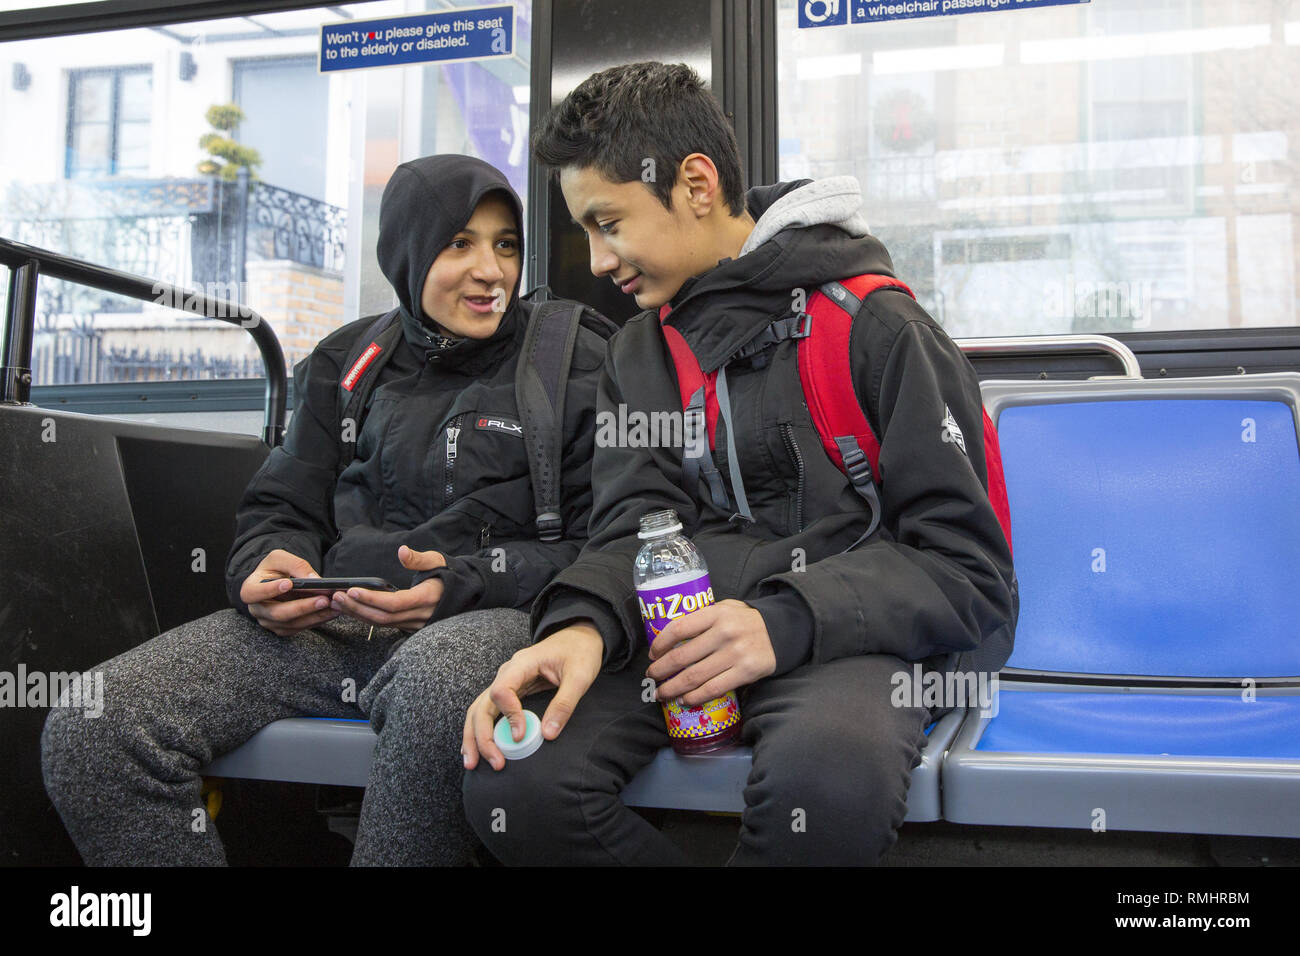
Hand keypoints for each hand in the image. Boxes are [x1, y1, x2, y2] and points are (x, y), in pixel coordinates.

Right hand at [241, 549, 339, 637]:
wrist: (277, 580)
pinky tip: (332, 611)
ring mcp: (269, 622)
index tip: (288, 583)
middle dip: (303, 607)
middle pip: (278, 613)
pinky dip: (318, 620)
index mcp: (250, 589)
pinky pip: (301, 627)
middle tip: (323, 599)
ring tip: (334, 605)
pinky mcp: (283, 628)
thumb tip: (314, 579)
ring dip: (315, 616)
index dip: (270, 590)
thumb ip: (295, 565)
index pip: (254, 593)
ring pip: (292, 624)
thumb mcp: (280, 558)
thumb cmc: (275, 568)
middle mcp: (257, 609)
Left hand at [328, 545, 445, 631]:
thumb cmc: (449, 574)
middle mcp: (420, 615)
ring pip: (382, 623)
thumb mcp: (438, 560)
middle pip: (383, 617)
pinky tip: (353, 609)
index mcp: (426, 598)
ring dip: (358, 614)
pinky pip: (385, 624)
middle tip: (336, 597)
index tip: (353, 590)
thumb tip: (402, 551)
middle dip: (358, 608)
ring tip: (338, 602)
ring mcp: (414, 624)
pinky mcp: (409, 625)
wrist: (465, 593)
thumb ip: (419, 559)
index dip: (372, 599)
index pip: (395, 603)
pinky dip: (367, 617)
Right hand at [462, 622, 603, 771]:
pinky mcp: (510, 692)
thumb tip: (548, 734)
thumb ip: (565, 703)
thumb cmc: (579, 652)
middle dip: (483, 735)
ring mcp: (506, 682)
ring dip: (474, 737)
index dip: (509, 715)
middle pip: (483, 704)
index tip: (521, 736)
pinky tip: (478, 750)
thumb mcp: (579, 676)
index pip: (502, 690)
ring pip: (480, 710)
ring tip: (472, 764)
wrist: (579, 637)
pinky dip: (481, 731)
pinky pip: (489, 711)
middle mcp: (507, 673)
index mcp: (522, 663)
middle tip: (494, 762)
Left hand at [645, 600, 775, 705]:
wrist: (782, 631)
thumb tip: (669, 636)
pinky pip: (713, 689)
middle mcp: (724, 633)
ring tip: (661, 693)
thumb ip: (702, 617)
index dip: (660, 644)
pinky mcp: (745, 672)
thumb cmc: (746, 621)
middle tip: (651, 676)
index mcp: (716, 613)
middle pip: (682, 657)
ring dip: (672, 688)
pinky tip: (684, 700)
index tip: (652, 654)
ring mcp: (735, 654)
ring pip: (694, 677)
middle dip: (660, 670)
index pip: (679, 628)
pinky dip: (695, 697)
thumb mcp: (725, 608)